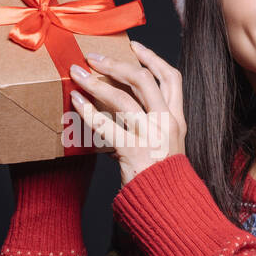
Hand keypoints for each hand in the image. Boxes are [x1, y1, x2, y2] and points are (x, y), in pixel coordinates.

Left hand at [68, 40, 186, 186]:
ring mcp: (151, 136)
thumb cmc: (162, 179)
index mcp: (178, 120)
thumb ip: (151, 125)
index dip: (153, 58)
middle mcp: (167, 124)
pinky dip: (87, 110)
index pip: (172, 78)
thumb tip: (119, 106)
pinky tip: (76, 100)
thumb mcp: (166, 146)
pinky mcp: (132, 151)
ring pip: (122, 99)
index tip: (135, 47)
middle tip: (94, 57)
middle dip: (117, 64)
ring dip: (97, 82)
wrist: (169, 207)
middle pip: (144, 81)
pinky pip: (104, 125)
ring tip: (78, 73)